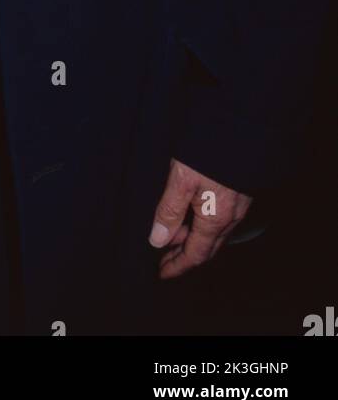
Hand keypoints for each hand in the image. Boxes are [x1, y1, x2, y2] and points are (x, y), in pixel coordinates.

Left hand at [149, 157, 252, 278]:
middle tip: (163, 259)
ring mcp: (238, 205)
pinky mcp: (239, 191)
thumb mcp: (181, 179)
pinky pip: (219, 219)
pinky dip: (202, 225)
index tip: (162, 274)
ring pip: (213, 233)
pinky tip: (190, 213)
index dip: (178, 266)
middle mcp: (230, 217)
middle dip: (184, 256)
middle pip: (206, 247)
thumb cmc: (209, 150)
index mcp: (215, 219)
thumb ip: (169, 210)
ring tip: (170, 235)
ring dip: (192, 239)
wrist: (243, 125)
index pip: (195, 254)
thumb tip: (157, 240)